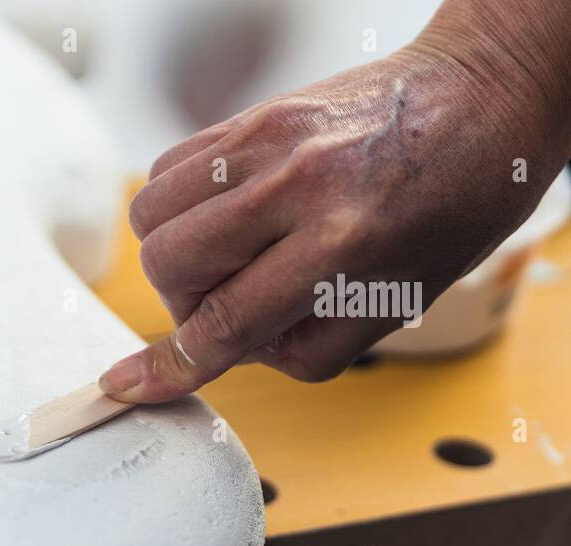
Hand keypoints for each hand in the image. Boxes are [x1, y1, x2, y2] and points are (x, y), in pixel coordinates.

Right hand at [100, 6, 570, 402]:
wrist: (480, 100)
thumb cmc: (450, 207)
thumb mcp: (394, 304)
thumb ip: (301, 344)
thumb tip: (224, 351)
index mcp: (343, 244)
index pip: (225, 321)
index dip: (169, 366)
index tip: (124, 386)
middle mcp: (297, 185)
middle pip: (171, 264)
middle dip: (183, 301)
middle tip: (230, 299)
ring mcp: (267, 139)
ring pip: (152, 213)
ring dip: (173, 251)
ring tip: (228, 255)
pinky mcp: (251, 114)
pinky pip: (166, 169)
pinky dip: (178, 205)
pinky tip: (227, 214)